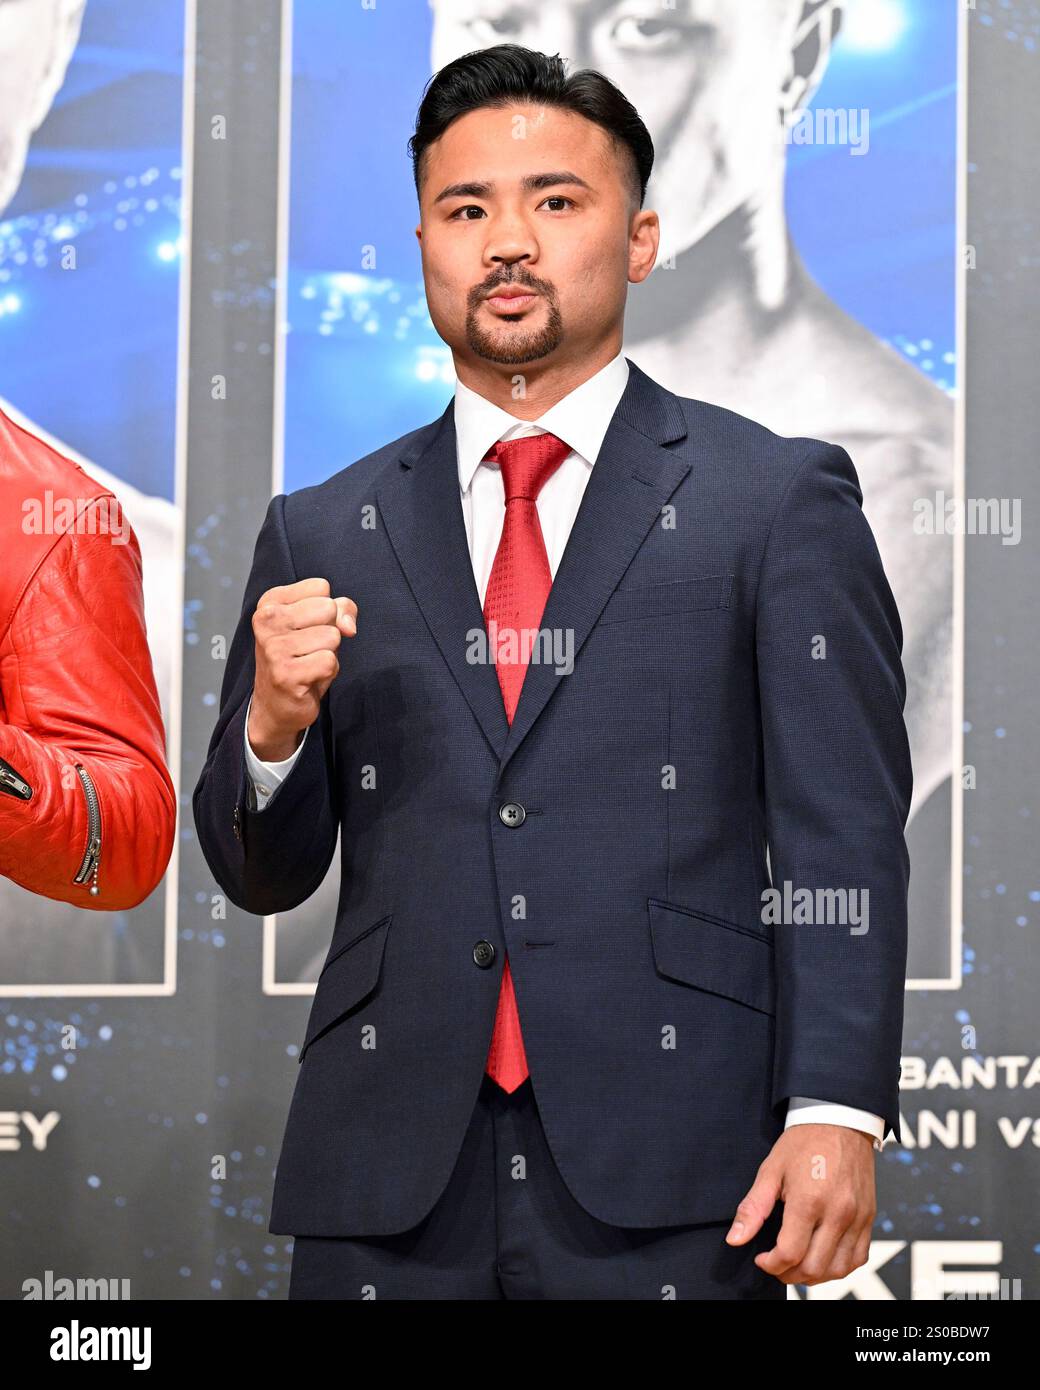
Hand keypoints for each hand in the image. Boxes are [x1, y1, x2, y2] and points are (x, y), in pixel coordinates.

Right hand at [249, 577, 356, 760]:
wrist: (276, 704)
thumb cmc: (300, 658)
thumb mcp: (320, 623)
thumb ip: (342, 609)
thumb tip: (348, 626)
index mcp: (270, 602)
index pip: (321, 587)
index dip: (327, 610)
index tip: (308, 628)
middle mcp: (266, 620)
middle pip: (328, 608)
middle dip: (328, 631)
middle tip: (308, 649)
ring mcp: (274, 647)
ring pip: (332, 636)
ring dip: (328, 653)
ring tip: (308, 663)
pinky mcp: (286, 673)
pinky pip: (330, 662)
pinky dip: (328, 672)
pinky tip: (309, 677)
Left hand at [725, 1123, 876, 1285]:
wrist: (840, 1120)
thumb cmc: (804, 1143)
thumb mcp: (771, 1169)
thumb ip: (753, 1208)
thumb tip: (735, 1239)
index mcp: (809, 1200)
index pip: (789, 1253)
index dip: (771, 1264)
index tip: (761, 1258)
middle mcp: (837, 1213)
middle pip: (814, 1267)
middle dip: (789, 1274)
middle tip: (776, 1264)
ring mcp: (857, 1217)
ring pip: (838, 1269)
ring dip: (815, 1275)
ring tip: (797, 1263)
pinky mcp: (869, 1218)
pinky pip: (858, 1257)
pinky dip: (839, 1266)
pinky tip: (822, 1257)